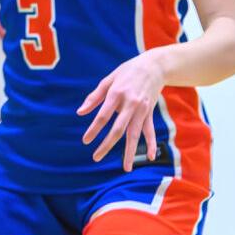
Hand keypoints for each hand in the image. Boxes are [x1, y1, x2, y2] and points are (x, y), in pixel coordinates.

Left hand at [77, 52, 165, 171]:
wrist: (155, 66)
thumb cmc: (127, 72)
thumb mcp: (108, 80)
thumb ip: (94, 97)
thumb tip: (80, 112)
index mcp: (117, 94)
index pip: (103, 116)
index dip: (94, 129)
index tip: (85, 141)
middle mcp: (130, 104)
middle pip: (118, 129)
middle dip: (107, 144)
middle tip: (96, 157)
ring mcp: (142, 110)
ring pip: (135, 134)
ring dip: (130, 151)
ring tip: (126, 167)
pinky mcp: (149, 113)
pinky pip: (150, 130)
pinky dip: (151, 143)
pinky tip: (151, 157)